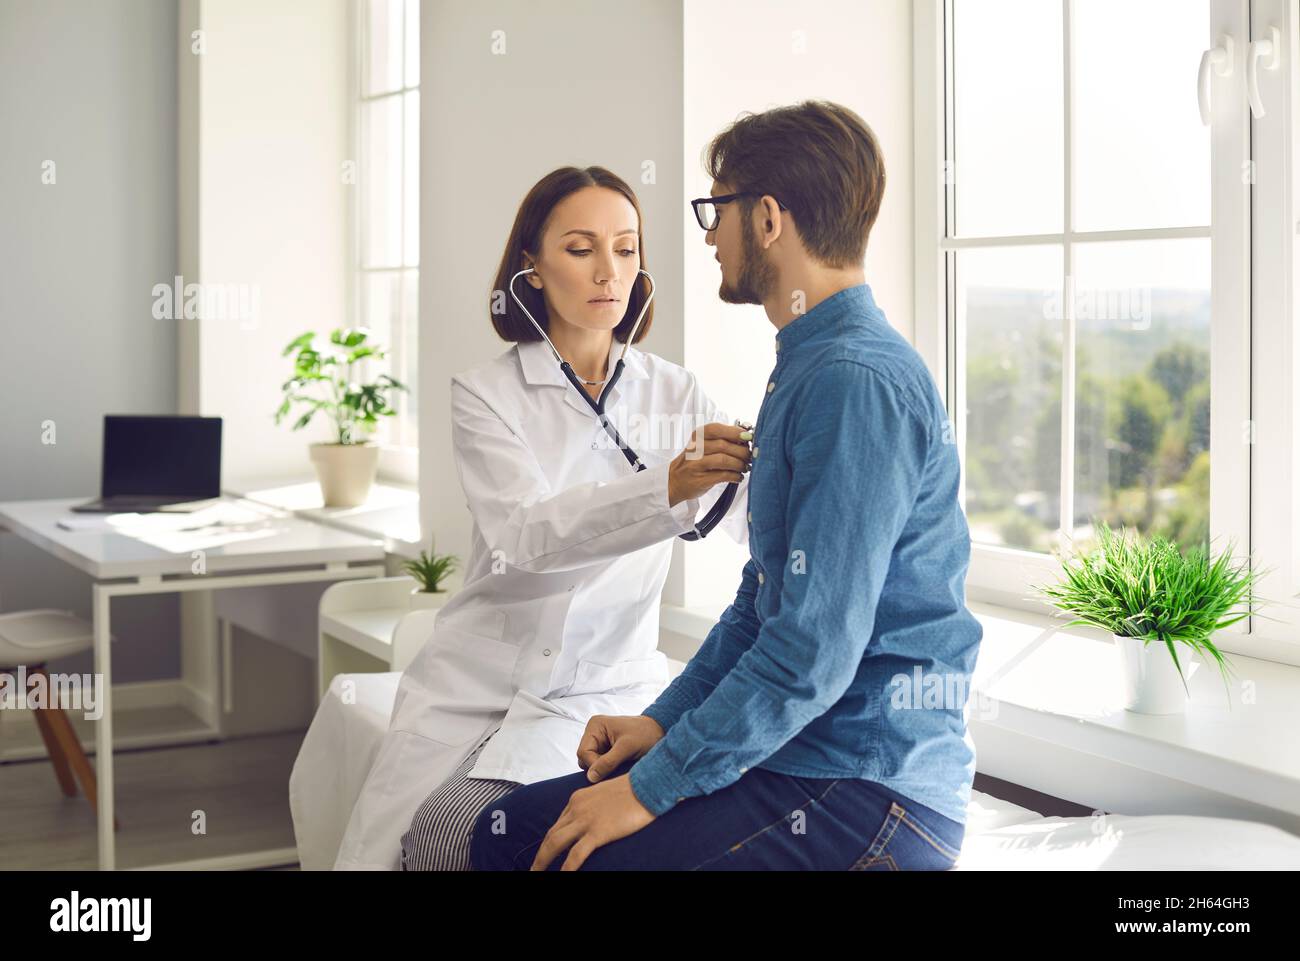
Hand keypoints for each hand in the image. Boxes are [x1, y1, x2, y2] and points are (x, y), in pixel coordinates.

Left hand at [530, 774, 655, 870]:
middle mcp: (576, 808)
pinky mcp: (597, 832)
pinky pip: (575, 855)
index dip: (550, 840)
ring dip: (543, 862)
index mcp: (577, 799)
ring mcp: (585, 820)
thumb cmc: (633, 789)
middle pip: (551, 835)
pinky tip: (562, 876)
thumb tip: (592, 822)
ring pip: (554, 845)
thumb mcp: (605, 794)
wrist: (647, 785)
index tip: (547, 852)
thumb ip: (594, 807)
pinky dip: (566, 868)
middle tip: (534, 868)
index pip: (558, 823)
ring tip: (536, 874)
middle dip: (541, 854)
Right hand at [576, 714, 664, 782]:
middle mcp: (595, 733)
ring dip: (604, 769)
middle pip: (585, 759)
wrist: (661, 732)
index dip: (593, 765)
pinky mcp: (607, 751)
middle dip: (599, 767)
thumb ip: (608, 762)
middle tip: (617, 768)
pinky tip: (621, 766)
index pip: (583, 752)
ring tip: (621, 765)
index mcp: (595, 726)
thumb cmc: (646, 734)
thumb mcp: (627, 748)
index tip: (609, 772)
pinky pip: (601, 765)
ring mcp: (601, 742)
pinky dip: (609, 769)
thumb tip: (591, 777)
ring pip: (593, 764)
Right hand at [668, 422, 751, 507]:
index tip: (748, 437)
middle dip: (742, 451)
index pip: (717, 429)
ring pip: (723, 460)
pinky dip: (735, 476)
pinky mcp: (700, 480)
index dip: (735, 432)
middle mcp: (695, 449)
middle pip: (723, 445)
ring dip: (739, 464)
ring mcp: (696, 465)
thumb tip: (746, 439)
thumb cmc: (693, 462)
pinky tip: (738, 476)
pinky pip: (723, 475)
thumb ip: (721, 440)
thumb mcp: (703, 446)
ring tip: (745, 467)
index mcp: (697, 437)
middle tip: (750, 456)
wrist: (674, 481)